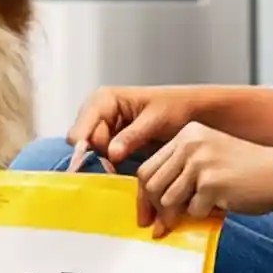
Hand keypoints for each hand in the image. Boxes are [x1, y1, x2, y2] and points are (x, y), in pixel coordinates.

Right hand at [67, 86, 202, 163]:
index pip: (80, 131)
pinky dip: (110, 168)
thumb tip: (111, 153)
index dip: (86, 150)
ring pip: (90, 155)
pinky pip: (101, 160)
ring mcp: (102, 129)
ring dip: (103, 166)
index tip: (105, 164)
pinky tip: (123, 172)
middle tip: (117, 170)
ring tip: (123, 171)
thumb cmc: (176, 108)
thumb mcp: (155, 120)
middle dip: (96, 159)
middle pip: (82, 145)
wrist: (192, 112)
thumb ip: (132, 136)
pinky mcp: (110, 144)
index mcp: (102, 100)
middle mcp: (96, 113)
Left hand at [136, 122, 272, 236]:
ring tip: (203, 207)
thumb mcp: (209, 158)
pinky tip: (222, 203)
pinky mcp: (211, 183)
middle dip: (156, 210)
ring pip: (168, 200)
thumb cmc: (248, 170)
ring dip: (182, 213)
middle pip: (151, 184)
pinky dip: (205, 215)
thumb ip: (180, 173)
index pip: (147, 167)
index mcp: (187, 134)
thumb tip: (151, 206)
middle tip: (164, 225)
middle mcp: (190, 143)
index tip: (146, 215)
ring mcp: (200, 162)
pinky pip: (193, 211)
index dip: (143, 196)